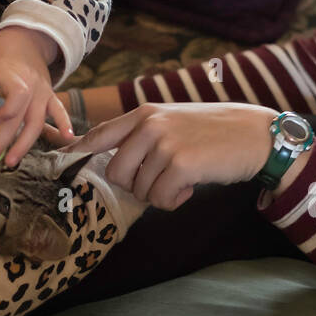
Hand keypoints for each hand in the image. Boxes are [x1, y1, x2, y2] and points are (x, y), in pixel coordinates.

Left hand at [0, 25, 72, 168]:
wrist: (25, 37)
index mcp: (12, 75)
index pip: (16, 96)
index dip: (8, 111)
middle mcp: (31, 84)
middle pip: (22, 117)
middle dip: (6, 141)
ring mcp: (43, 91)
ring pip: (38, 121)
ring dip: (26, 144)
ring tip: (11, 162)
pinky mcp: (50, 95)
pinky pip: (58, 111)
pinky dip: (64, 123)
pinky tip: (68, 138)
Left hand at [66, 102, 280, 208]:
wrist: (255, 134)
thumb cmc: (215, 131)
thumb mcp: (174, 121)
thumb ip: (144, 135)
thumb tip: (115, 161)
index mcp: (144, 115)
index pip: (100, 134)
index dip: (77, 149)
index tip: (60, 156)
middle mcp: (149, 126)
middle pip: (115, 172)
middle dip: (136, 185)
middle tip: (162, 180)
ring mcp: (164, 144)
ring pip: (140, 189)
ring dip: (160, 194)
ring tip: (184, 178)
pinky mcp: (180, 164)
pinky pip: (161, 198)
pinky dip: (175, 200)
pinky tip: (192, 186)